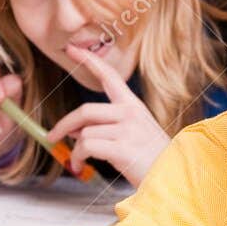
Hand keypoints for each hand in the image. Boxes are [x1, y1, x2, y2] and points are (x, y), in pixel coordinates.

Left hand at [46, 43, 170, 185]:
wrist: (173, 177)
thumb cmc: (153, 159)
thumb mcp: (134, 135)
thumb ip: (107, 127)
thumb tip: (74, 130)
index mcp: (134, 106)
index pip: (109, 76)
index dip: (89, 60)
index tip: (72, 48)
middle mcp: (130, 114)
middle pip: (85, 110)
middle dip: (64, 124)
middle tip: (53, 136)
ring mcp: (127, 131)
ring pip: (84, 133)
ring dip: (75, 150)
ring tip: (78, 161)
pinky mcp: (122, 149)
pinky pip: (86, 147)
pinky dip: (78, 158)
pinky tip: (80, 166)